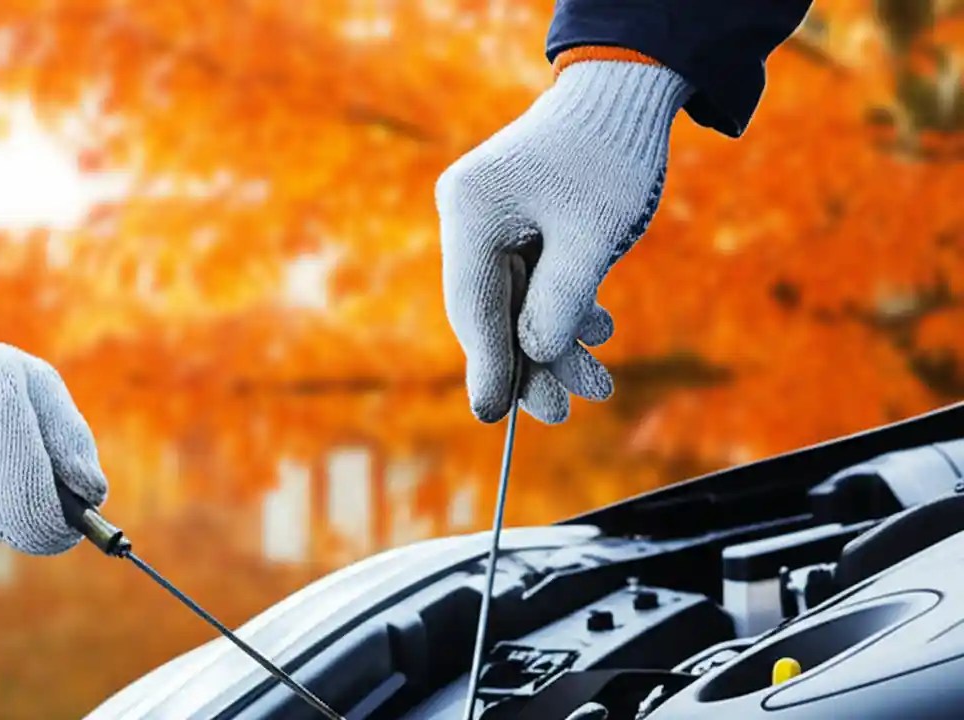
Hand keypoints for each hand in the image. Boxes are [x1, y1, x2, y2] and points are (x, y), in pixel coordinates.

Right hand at [435, 60, 691, 422]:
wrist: (625, 92)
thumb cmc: (611, 156)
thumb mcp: (592, 239)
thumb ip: (560, 304)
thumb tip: (535, 360)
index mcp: (471, 211)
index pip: (473, 305)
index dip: (488, 365)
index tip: (494, 417)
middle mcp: (468, 215)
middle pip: (491, 308)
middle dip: (532, 360)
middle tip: (562, 410)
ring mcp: (489, 218)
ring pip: (514, 299)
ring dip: (555, 340)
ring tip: (598, 382)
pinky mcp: (514, 220)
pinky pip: (530, 278)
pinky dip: (561, 307)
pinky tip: (596, 332)